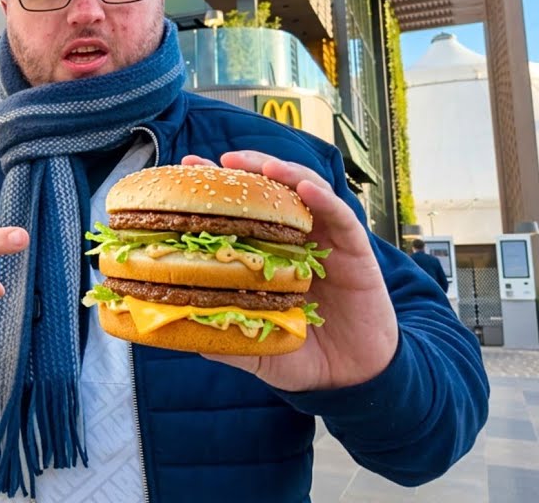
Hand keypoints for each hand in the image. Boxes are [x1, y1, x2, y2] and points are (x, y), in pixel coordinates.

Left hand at [180, 151, 397, 391]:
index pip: (241, 212)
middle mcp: (297, 241)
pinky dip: (324, 199)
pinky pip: (342, 217)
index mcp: (269, 256)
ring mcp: (327, 242)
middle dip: (247, 170)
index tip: (187, 169)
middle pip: (272, 192)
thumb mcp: (257, 349)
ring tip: (263, 166)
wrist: (353, 378)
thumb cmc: (303, 357)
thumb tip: (182, 325)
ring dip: (285, 173)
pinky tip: (305, 188)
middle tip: (220, 161)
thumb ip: (225, 337)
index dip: (217, 190)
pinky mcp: (356, 251)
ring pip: (307, 192)